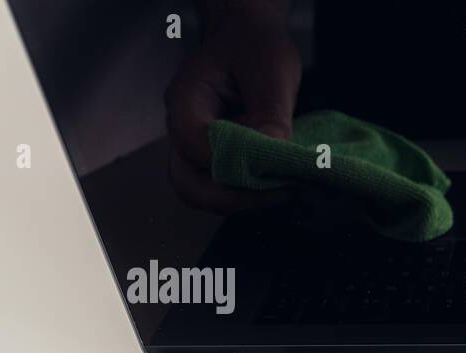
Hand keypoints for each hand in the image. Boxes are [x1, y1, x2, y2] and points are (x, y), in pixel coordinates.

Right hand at [165, 0, 300, 211]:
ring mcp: (194, 145)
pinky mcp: (213, 157)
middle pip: (189, 185)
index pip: (197, 148)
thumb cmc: (255, 47)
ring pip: (203, 193)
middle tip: (278, 194)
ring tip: (283, 191)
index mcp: (186, 101)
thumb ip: (272, 114)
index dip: (234, 166)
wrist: (248, 38)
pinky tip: (278, 185)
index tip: (276, 171)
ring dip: (242, 200)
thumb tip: (275, 153)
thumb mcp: (272, 72)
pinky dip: (248, 194)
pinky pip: (221, 187)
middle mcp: (183, 128)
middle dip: (232, 198)